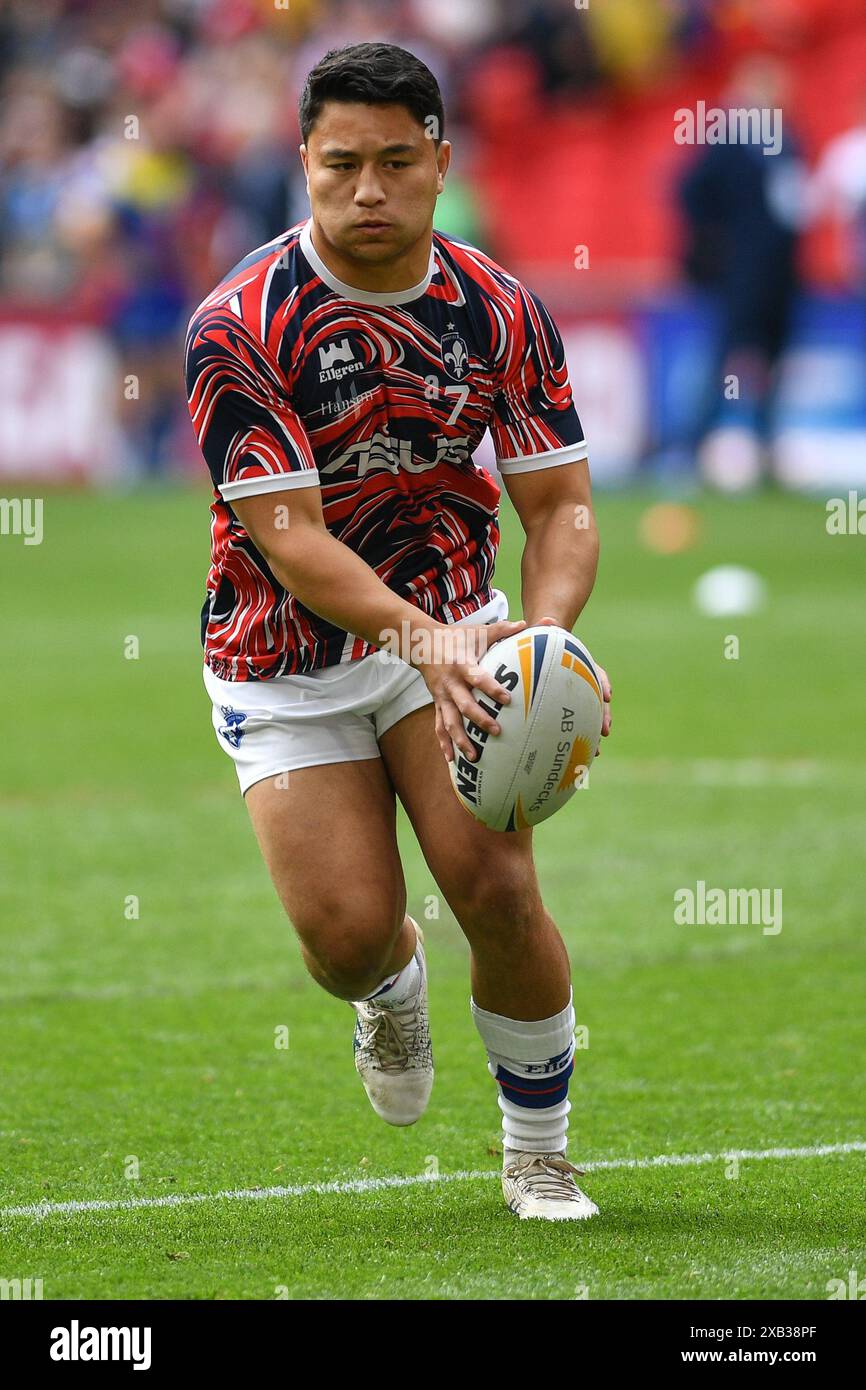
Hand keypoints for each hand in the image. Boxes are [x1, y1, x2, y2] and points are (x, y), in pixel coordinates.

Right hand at [415, 619, 526, 763]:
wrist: (423, 643)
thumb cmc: (457, 637)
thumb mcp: (478, 631)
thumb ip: (503, 629)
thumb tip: (527, 624)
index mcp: (462, 665)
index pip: (478, 678)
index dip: (492, 689)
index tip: (508, 699)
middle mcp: (451, 684)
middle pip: (464, 705)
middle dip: (479, 719)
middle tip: (497, 732)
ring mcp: (442, 697)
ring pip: (449, 722)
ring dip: (460, 739)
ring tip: (474, 757)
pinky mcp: (437, 704)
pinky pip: (438, 726)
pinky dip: (444, 743)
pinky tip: (451, 760)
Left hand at [535, 615, 611, 752]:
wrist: (536, 653)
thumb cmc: (536, 644)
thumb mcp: (539, 635)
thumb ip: (542, 629)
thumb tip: (547, 619)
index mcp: (581, 667)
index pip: (598, 675)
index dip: (603, 685)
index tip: (607, 695)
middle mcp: (583, 685)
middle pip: (598, 702)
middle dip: (603, 717)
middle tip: (605, 730)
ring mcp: (575, 699)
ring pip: (588, 718)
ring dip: (592, 734)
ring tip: (596, 753)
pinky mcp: (563, 711)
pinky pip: (570, 726)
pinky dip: (571, 740)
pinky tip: (569, 757)